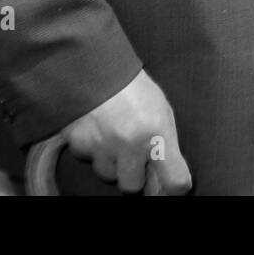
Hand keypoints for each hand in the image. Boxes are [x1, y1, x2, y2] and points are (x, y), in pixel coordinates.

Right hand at [61, 69, 191, 194]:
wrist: (96, 66)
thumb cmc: (135, 88)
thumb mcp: (161, 110)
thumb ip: (165, 142)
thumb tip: (166, 174)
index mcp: (158, 134)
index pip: (174, 182)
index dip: (175, 188)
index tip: (172, 185)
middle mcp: (131, 145)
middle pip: (131, 187)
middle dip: (132, 173)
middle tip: (132, 153)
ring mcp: (102, 148)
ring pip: (107, 174)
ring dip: (110, 162)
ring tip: (112, 134)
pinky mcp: (78, 145)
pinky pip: (87, 160)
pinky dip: (91, 150)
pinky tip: (96, 129)